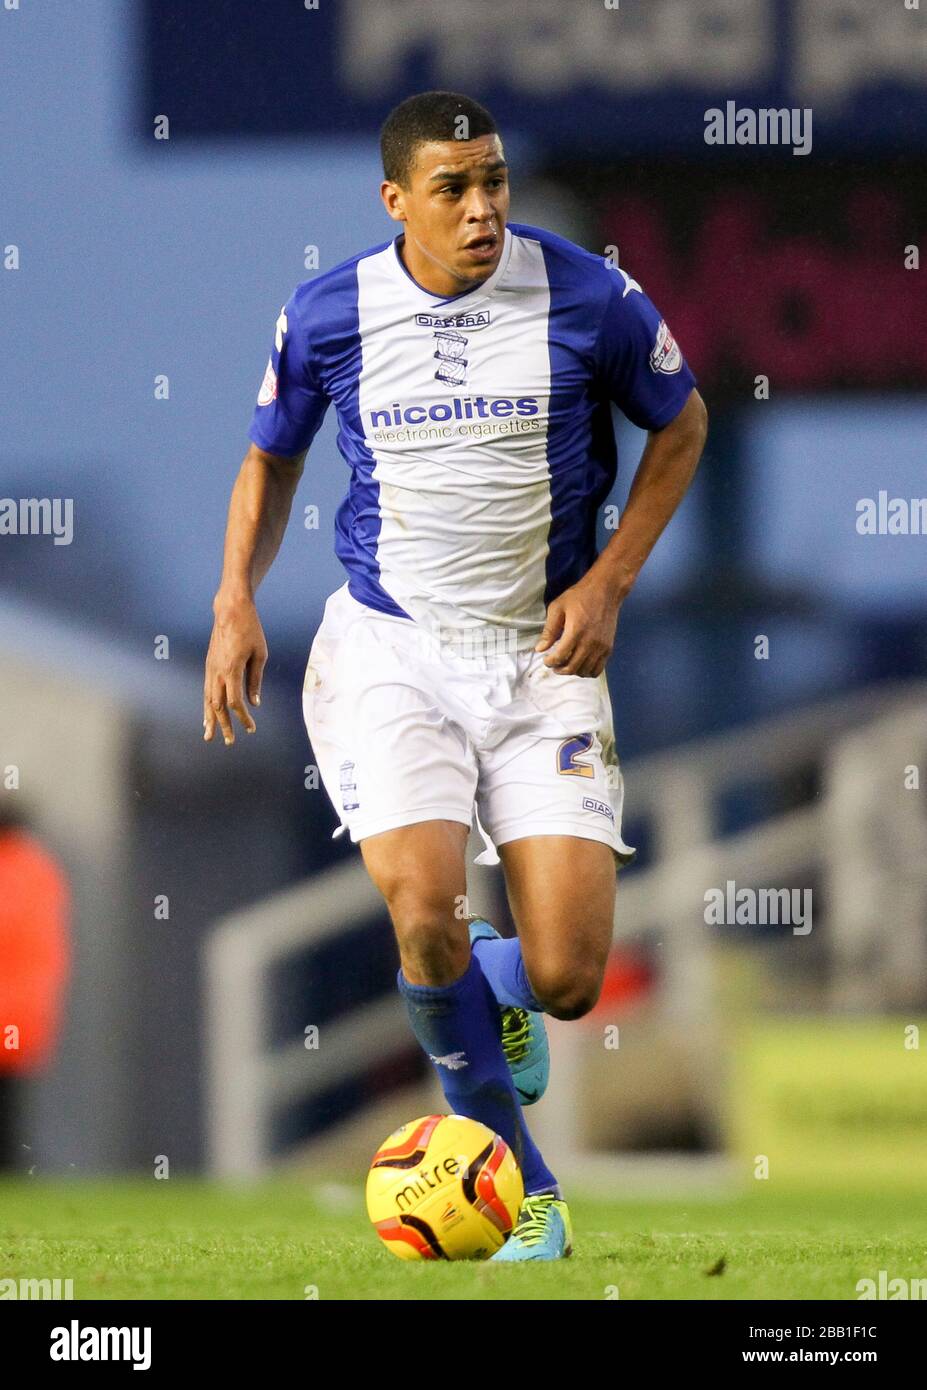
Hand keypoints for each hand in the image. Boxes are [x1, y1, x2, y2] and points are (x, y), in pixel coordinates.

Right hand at [203, 596, 267, 744]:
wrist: (230, 610)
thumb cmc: (250, 630)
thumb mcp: (260, 654)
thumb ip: (255, 680)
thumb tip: (255, 703)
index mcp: (232, 669)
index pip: (235, 701)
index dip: (243, 718)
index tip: (250, 728)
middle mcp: (217, 671)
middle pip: (218, 705)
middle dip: (223, 725)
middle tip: (228, 742)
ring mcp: (210, 668)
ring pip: (207, 700)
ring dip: (210, 719)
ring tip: (209, 735)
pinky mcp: (209, 665)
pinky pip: (206, 690)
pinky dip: (206, 705)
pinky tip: (207, 715)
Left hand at [534, 573, 620, 676]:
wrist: (606, 591)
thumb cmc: (579, 596)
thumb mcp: (558, 608)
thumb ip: (549, 630)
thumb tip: (540, 649)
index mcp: (575, 631)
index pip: (560, 657)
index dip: (550, 662)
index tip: (546, 660)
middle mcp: (590, 642)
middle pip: (572, 667)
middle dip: (559, 669)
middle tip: (554, 665)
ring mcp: (601, 647)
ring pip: (585, 671)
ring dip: (573, 671)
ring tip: (566, 664)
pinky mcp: (608, 648)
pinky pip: (598, 669)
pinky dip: (587, 671)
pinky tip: (580, 664)